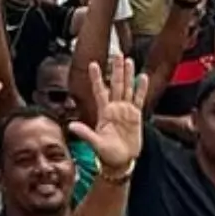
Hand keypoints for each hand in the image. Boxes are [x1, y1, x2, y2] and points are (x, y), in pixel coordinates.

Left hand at [70, 56, 146, 170]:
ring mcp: (126, 111)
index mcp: (104, 112)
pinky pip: (139, 99)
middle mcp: (114, 108)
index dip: (97, 78)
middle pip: (116, 85)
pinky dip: (141, 89)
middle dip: (116, 70)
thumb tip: (72, 127)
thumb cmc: (107, 154)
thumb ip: (85, 134)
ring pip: (127, 89)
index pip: (99, 91)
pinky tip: (143, 77)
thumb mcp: (95, 144)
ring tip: (129, 61)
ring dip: (128, 75)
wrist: (121, 161)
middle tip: (117, 54)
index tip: (93, 64)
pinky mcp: (136, 116)